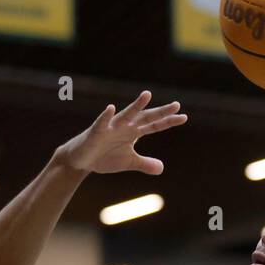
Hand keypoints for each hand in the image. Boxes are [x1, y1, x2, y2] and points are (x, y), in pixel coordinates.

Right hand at [56, 90, 186, 174]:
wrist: (81, 160)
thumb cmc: (104, 156)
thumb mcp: (128, 162)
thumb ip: (144, 163)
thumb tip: (162, 168)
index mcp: (133, 132)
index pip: (154, 126)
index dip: (168, 122)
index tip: (184, 117)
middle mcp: (125, 126)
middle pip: (145, 117)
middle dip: (160, 112)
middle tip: (176, 105)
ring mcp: (111, 128)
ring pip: (126, 115)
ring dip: (136, 106)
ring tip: (147, 95)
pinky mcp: (96, 132)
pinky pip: (101, 123)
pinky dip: (106, 116)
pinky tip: (111, 108)